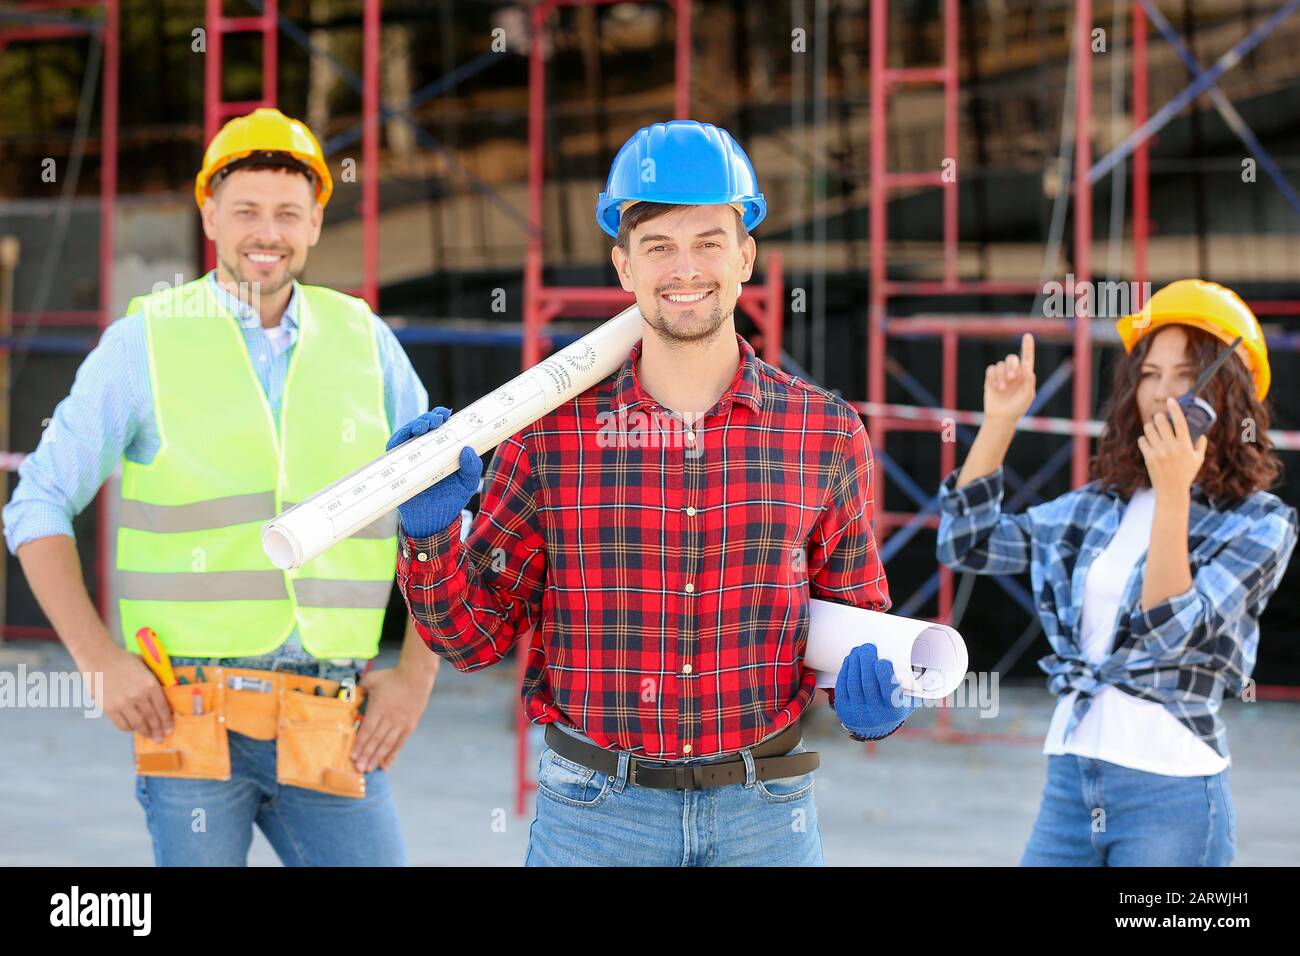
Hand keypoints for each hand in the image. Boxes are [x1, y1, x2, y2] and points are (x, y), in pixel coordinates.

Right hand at [81, 643, 173, 741]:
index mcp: (151, 685)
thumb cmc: (123, 659)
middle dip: (158, 730)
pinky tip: (133, 729)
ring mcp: (124, 704)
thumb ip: (153, 681)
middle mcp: (139, 696)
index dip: (167, 721)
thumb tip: (162, 694)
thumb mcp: (145, 667)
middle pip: (152, 718)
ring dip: (145, 732)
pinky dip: (129, 729)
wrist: (98, 657)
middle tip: (160, 739)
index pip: (163, 708)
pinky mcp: (109, 709)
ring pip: (138, 724)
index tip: (169, 730)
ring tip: (150, 737)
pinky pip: (122, 724)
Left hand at [350, 665, 434, 773]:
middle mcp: (389, 719)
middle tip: (358, 769)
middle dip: (366, 756)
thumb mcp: (372, 678)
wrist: (416, 677)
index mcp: (378, 709)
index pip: (367, 731)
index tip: (352, 756)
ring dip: (377, 758)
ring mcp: (400, 724)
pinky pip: (400, 744)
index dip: (359, 744)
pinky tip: (386, 765)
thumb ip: (360, 687)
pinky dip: (392, 755)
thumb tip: (350, 691)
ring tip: (369, 769)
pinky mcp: (409, 726)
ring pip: (387, 745)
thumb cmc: (393, 677)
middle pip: (375, 741)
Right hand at [387, 407, 482, 537]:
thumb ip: (472, 467)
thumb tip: (468, 449)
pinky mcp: (397, 467)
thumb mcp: (467, 483)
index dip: (440, 416)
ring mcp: (409, 458)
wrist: (433, 521)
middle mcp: (424, 451)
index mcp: (441, 450)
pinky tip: (406, 435)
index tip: (446, 414)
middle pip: (422, 426)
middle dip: (428, 418)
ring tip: (424, 426)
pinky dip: (398, 439)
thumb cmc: (451, 499)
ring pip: (408, 434)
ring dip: (414, 425)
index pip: (439, 427)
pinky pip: (394, 449)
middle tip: (436, 420)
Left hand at [833, 643, 917, 738]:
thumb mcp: (910, 699)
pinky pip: (842, 686)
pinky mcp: (843, 707)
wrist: (874, 727)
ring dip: (855, 662)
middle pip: (867, 683)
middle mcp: (874, 713)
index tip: (883, 660)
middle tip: (868, 646)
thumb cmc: (896, 705)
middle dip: (866, 661)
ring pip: (853, 682)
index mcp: (893, 710)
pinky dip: (846, 670)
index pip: (888, 692)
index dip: (884, 675)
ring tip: (859, 649)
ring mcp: (856, 711)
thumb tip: (931, 661)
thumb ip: (918, 684)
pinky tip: (850, 659)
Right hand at [983, 333, 1035, 424]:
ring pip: (1000, 365)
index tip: (1028, 335)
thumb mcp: (1028, 394)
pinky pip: (991, 369)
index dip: (1027, 346)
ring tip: (1002, 389)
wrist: (1001, 417)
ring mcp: (1001, 375)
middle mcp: (1013, 373)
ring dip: (1001, 376)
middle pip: (1012, 358)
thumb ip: (1029, 379)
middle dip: (1012, 365)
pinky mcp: (990, 378)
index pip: (1027, 358)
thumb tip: (1026, 365)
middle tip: (1012, 377)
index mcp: (1025, 375)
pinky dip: (993, 376)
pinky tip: (994, 386)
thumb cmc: (1017, 408)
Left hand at [1138, 397, 1206, 498]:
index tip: (1171, 400)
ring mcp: (1159, 452)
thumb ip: (1201, 446)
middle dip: (1159, 417)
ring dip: (1150, 426)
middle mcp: (1171, 447)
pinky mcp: (1148, 457)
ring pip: (1149, 429)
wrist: (1171, 491)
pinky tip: (1147, 441)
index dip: (1175, 409)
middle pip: (1161, 422)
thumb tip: (1203, 434)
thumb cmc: (1186, 475)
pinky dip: (1144, 438)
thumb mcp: (1198, 460)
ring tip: (1153, 429)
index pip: (1180, 422)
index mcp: (1185, 445)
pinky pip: (1142, 440)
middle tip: (1160, 418)